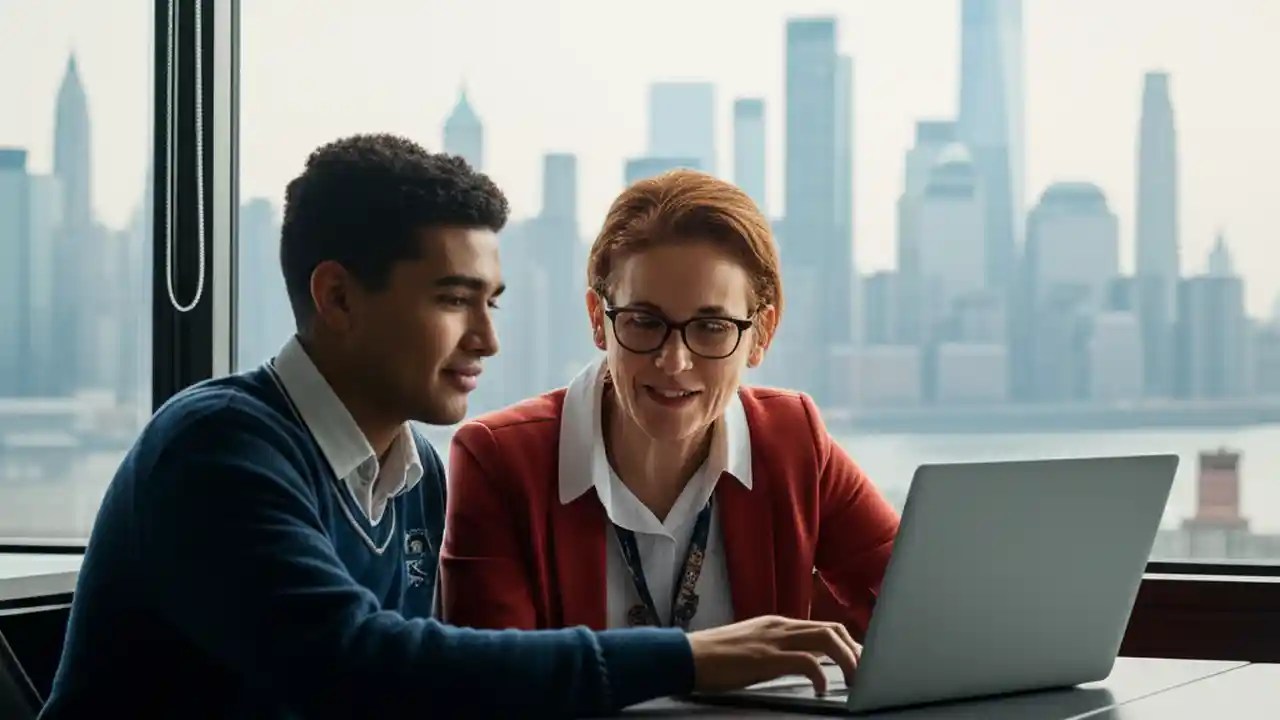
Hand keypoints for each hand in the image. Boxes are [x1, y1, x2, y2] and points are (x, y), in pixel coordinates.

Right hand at [687, 615, 861, 694]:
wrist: (686, 656)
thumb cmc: (714, 657)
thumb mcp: (750, 647)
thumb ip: (774, 649)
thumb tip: (797, 663)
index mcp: (777, 624)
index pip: (823, 627)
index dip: (848, 644)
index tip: (860, 663)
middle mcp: (780, 626)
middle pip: (833, 629)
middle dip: (855, 652)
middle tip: (865, 675)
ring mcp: (773, 640)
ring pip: (826, 639)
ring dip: (847, 660)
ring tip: (854, 682)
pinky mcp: (766, 657)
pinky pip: (806, 661)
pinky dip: (821, 674)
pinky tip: (821, 689)